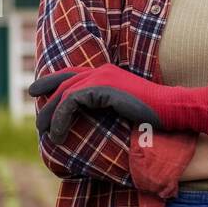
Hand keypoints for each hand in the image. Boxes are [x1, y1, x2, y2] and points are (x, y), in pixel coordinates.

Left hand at [29, 64, 207, 142]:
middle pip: (64, 81)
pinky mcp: (102, 89)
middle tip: (36, 118)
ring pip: (64, 93)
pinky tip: (57, 134)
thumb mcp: (125, 109)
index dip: (52, 80)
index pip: (73, 73)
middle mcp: (102, 71)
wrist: (171, 109)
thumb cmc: (155, 115)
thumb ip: (108, 107)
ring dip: (51, 114)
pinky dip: (60, 119)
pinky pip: (70, 102)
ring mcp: (102, 78)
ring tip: (43, 131)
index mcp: (108, 73)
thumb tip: (94, 120)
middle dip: (45, 96)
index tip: (36, 90)